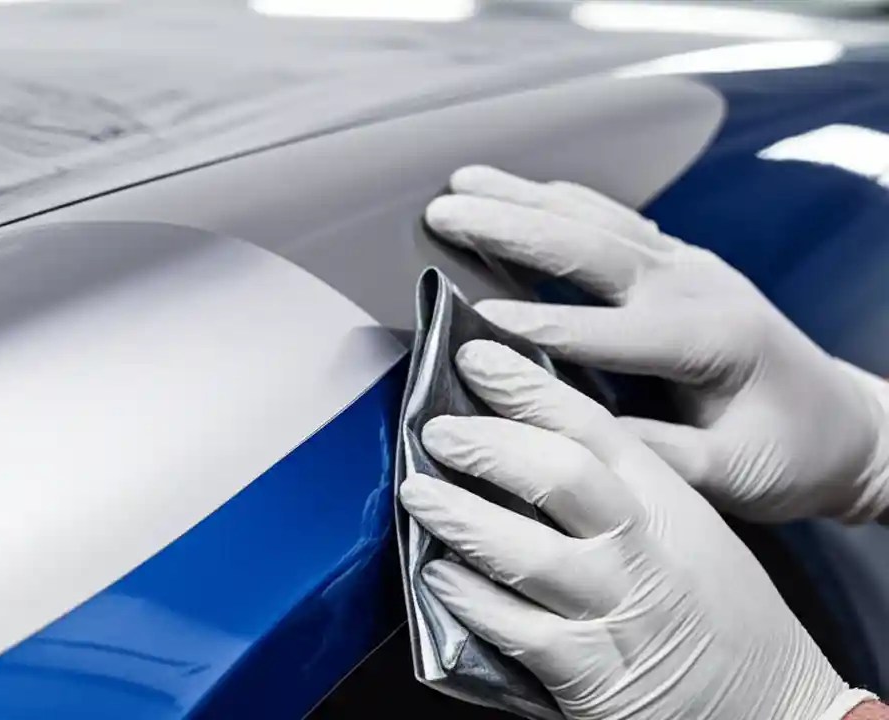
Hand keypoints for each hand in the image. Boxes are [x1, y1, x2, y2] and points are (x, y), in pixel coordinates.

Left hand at [400, 339, 856, 719]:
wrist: (773, 707)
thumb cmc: (720, 612)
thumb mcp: (691, 530)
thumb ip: (626, 486)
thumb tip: (536, 437)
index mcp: (668, 504)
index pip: (592, 427)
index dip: (527, 388)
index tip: (477, 356)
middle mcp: (641, 550)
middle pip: (559, 477)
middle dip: (490, 445)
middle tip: (438, 430)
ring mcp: (615, 611)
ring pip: (528, 553)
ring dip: (462, 517)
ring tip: (418, 493)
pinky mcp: (590, 674)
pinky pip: (516, 629)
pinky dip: (472, 599)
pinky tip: (439, 577)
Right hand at [424, 166, 888, 522]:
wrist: (845, 425)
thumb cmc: (789, 456)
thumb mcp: (731, 477)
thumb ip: (655, 460)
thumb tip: (566, 443)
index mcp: (712, 341)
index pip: (612, 331)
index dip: (542, 326)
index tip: (475, 321)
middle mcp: (698, 286)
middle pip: (594, 246)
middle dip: (511, 228)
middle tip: (443, 213)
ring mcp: (691, 265)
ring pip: (597, 218)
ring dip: (524, 197)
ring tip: (459, 181)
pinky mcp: (682, 262)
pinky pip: (612, 219)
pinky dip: (559, 200)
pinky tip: (517, 188)